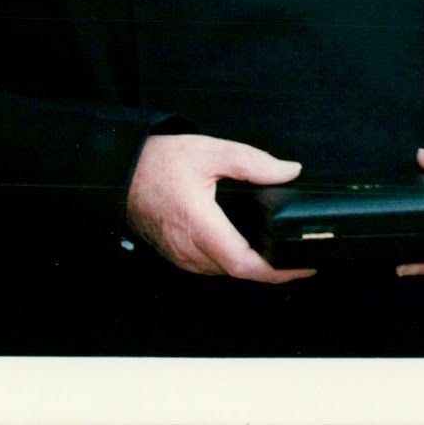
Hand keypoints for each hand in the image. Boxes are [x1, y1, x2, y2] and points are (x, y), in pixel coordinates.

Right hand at [124, 133, 314, 282]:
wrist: (121, 174)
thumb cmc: (157, 164)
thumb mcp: (211, 152)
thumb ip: (254, 162)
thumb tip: (289, 171)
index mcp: (200, 226)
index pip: (244, 264)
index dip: (278, 272)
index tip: (303, 267)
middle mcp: (190, 249)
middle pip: (240, 271)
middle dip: (273, 268)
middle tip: (300, 254)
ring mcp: (182, 256)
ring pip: (225, 271)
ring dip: (253, 265)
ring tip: (281, 251)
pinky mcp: (178, 255)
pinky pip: (212, 266)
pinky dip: (234, 259)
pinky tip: (250, 246)